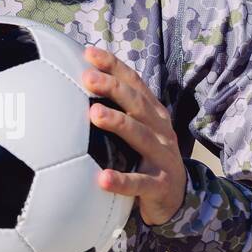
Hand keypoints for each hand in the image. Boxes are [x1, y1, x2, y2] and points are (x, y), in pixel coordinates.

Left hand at [82, 43, 186, 226]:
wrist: (177, 198)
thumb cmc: (146, 159)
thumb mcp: (137, 132)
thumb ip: (116, 113)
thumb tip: (74, 91)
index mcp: (153, 114)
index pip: (134, 84)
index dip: (114, 66)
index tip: (89, 53)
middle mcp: (160, 130)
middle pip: (137, 103)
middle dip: (113, 87)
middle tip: (87, 77)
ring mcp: (163, 157)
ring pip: (140, 136)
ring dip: (118, 123)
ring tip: (95, 113)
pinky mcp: (161, 185)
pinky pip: (140, 183)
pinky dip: (122, 181)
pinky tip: (102, 179)